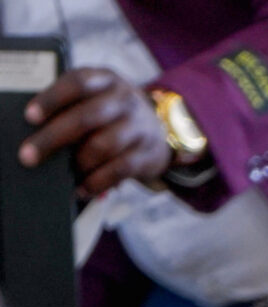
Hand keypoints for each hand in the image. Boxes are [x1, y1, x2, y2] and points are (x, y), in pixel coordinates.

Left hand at [18, 69, 172, 200]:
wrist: (160, 128)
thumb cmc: (112, 112)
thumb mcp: (97, 95)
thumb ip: (72, 104)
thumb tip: (39, 132)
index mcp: (106, 79)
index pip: (77, 83)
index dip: (52, 99)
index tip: (30, 117)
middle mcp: (125, 100)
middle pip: (87, 117)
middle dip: (54, 138)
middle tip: (30, 155)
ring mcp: (139, 127)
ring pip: (104, 146)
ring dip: (78, 163)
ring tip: (64, 174)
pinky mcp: (147, 154)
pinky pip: (119, 170)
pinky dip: (97, 182)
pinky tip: (83, 188)